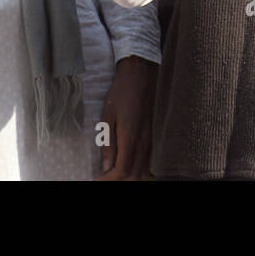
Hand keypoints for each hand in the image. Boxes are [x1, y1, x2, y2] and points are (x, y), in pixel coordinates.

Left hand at [97, 56, 157, 179]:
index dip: (110, 180)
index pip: (123, 171)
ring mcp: (152, 139)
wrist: (141, 75)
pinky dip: (140, 169)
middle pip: (135, 175)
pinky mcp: (155, 135)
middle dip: (119, 180)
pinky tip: (130, 164)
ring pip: (145, 170)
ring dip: (130, 176)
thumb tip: (106, 167)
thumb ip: (108, 143)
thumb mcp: (107, 116)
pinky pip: (150, 161)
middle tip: (105, 177)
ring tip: (115, 172)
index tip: (98, 179)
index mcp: (130, 137)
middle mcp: (144, 142)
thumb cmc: (121, 93)